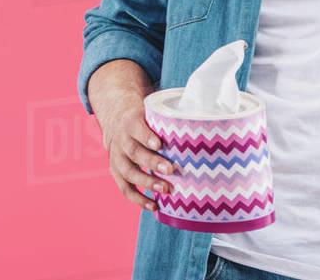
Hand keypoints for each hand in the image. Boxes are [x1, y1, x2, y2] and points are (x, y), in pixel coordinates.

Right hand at [96, 91, 174, 211]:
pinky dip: (139, 199)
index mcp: (130, 123)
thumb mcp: (151, 114)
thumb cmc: (145, 121)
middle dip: (152, 162)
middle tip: (170, 170)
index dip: (147, 137)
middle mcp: (121, 141)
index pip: (137, 129)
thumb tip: (203, 127)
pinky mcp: (116, 173)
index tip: (160, 144)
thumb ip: (169, 121)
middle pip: (134, 152)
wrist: (117, 124)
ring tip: (166, 190)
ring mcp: (116, 158)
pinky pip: (126, 189)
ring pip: (128, 172)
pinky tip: (154, 206)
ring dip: (147, 183)